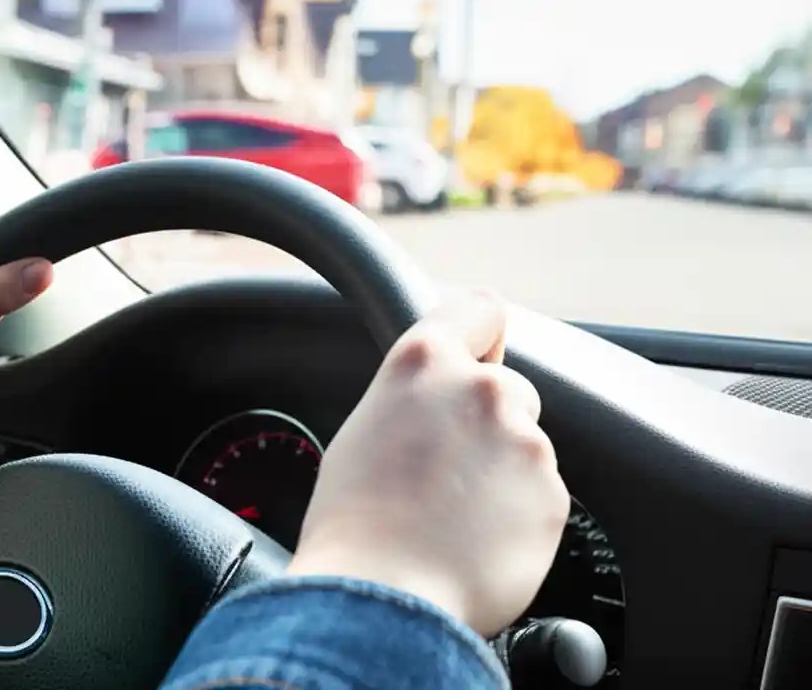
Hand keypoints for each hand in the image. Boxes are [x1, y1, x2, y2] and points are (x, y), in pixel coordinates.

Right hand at [287, 290, 568, 636]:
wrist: (381, 600)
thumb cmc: (354, 525)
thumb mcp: (363, 431)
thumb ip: (412, 399)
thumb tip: (435, 408)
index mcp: (422, 364)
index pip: (478, 307)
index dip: (480, 331)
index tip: (480, 348)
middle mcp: (480, 390)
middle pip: (507, 386)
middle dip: (488, 420)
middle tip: (447, 467)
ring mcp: (523, 441)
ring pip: (524, 445)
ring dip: (502, 473)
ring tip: (453, 516)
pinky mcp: (552, 494)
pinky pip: (540, 495)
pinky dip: (518, 515)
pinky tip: (475, 540)